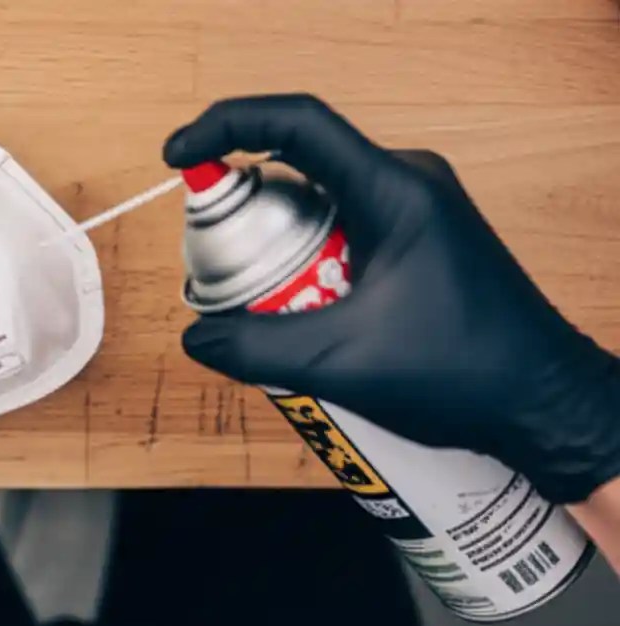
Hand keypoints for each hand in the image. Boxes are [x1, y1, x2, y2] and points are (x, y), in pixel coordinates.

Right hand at [164, 94, 619, 503]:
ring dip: (278, 251)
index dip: (226, 128)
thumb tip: (196, 336)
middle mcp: (406, 185)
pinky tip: (301, 321)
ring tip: (263, 310)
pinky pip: (341, 236)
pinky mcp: (416, 243)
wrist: (543, 405)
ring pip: (317, 208)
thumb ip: (255, 348)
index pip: (297, 125)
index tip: (178, 157)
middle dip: (246, 216)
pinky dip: (307, 268)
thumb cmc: (464, 374)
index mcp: (394, 190)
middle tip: (219, 269)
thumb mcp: (342, 363)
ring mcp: (415, 212)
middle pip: (298, 169)